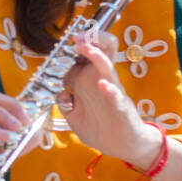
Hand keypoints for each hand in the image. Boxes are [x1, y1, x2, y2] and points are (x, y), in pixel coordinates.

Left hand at [58, 35, 161, 168]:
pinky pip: (116, 96)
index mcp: (90, 80)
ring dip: (96, 56)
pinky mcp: (121, 107)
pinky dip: (110, 90)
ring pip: (107, 68)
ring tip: (85, 47)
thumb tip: (57, 92)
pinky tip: (103, 85)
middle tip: (77, 34)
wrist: (123, 146)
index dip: (76, 47)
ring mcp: (113, 92)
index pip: (84, 58)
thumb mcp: (75, 115)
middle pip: (100, 52)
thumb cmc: (101, 127)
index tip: (67, 38)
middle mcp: (102, 81)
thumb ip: (65, 101)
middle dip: (91, 40)